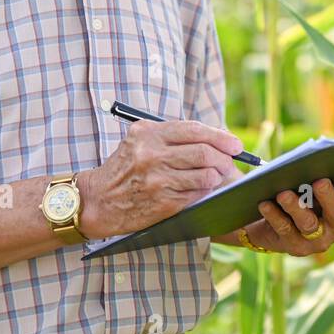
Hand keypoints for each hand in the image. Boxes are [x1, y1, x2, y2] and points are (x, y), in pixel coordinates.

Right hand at [80, 120, 242, 238]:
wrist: (97, 200)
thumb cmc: (125, 167)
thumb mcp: (140, 141)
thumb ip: (171, 136)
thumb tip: (215, 139)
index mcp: (148, 133)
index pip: (194, 130)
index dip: (220, 137)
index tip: (235, 144)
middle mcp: (152, 154)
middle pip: (204, 153)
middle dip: (224, 159)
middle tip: (230, 163)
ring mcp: (157, 180)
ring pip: (204, 176)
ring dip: (217, 177)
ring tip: (218, 176)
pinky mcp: (162, 203)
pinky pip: (196, 195)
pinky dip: (205, 191)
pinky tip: (204, 190)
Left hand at [238, 170, 333, 255]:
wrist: (279, 220)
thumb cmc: (304, 191)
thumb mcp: (314, 180)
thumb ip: (321, 170)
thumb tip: (313, 157)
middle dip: (328, 196)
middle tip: (320, 181)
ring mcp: (319, 240)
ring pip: (309, 224)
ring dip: (296, 207)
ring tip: (283, 193)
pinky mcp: (297, 248)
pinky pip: (285, 230)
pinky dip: (274, 216)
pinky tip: (265, 203)